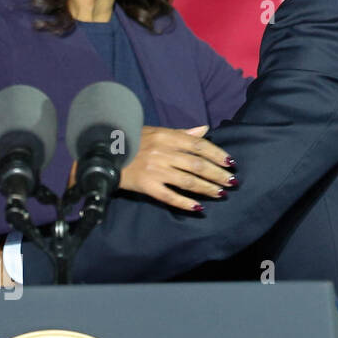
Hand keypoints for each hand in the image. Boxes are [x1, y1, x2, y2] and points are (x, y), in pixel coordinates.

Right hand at [116, 124, 235, 209]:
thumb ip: (181, 133)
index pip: (199, 145)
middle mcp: (163, 153)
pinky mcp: (147, 186)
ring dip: (207, 188)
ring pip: (188, 181)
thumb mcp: (156, 132)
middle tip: (232, 182)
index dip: (217, 154)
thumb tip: (204, 130)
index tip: (230, 163)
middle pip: (198, 165)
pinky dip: (185, 203)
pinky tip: (198, 207)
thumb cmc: (132, 142)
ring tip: (221, 193)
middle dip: (218, 174)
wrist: (104, 154)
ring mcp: (155, 170)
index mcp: (167, 137)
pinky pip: (170, 196)